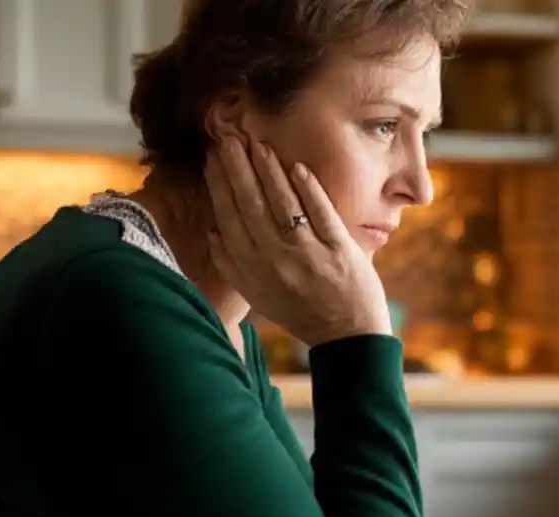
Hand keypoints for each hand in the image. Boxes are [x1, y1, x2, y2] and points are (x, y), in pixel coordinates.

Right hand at [202, 136, 391, 346]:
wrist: (346, 336)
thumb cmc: (301, 313)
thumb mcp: (259, 296)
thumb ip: (233, 266)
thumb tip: (212, 231)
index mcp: (252, 271)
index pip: (229, 218)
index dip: (219, 185)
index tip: (212, 158)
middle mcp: (275, 261)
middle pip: (250, 204)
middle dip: (237, 167)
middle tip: (229, 137)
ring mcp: (307, 254)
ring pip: (282, 204)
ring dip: (268, 170)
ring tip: (257, 144)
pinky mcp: (338, 250)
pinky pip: (320, 213)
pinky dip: (308, 189)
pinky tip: (297, 167)